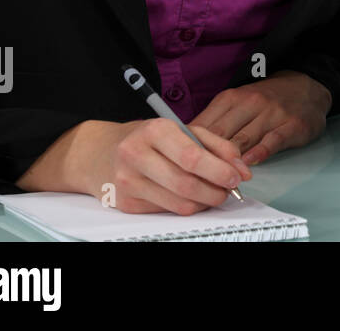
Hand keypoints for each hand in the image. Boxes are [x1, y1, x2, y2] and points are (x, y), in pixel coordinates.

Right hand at [17, 118, 251, 214]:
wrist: (99, 153)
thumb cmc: (148, 139)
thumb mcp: (180, 130)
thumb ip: (215, 144)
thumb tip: (241, 168)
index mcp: (154, 130)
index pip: (192, 156)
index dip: (219, 170)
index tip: (237, 177)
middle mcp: (136, 155)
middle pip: (185, 184)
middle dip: (215, 191)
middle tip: (229, 191)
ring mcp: (128, 182)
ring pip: (178, 203)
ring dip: (204, 202)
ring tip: (214, 194)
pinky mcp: (125, 204)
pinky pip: (166, 211)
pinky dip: (186, 207)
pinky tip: (191, 197)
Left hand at [190, 71, 330, 166]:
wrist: (308, 86)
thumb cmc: (266, 100)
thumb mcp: (237, 103)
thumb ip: (215, 122)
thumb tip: (184, 145)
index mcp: (231, 98)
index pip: (203, 125)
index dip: (189, 147)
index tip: (178, 165)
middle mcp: (249, 103)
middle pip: (219, 134)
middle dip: (205, 158)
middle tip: (194, 179)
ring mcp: (271, 114)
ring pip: (243, 140)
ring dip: (229, 161)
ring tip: (217, 180)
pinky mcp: (291, 125)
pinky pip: (272, 140)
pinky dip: (259, 153)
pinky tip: (249, 165)